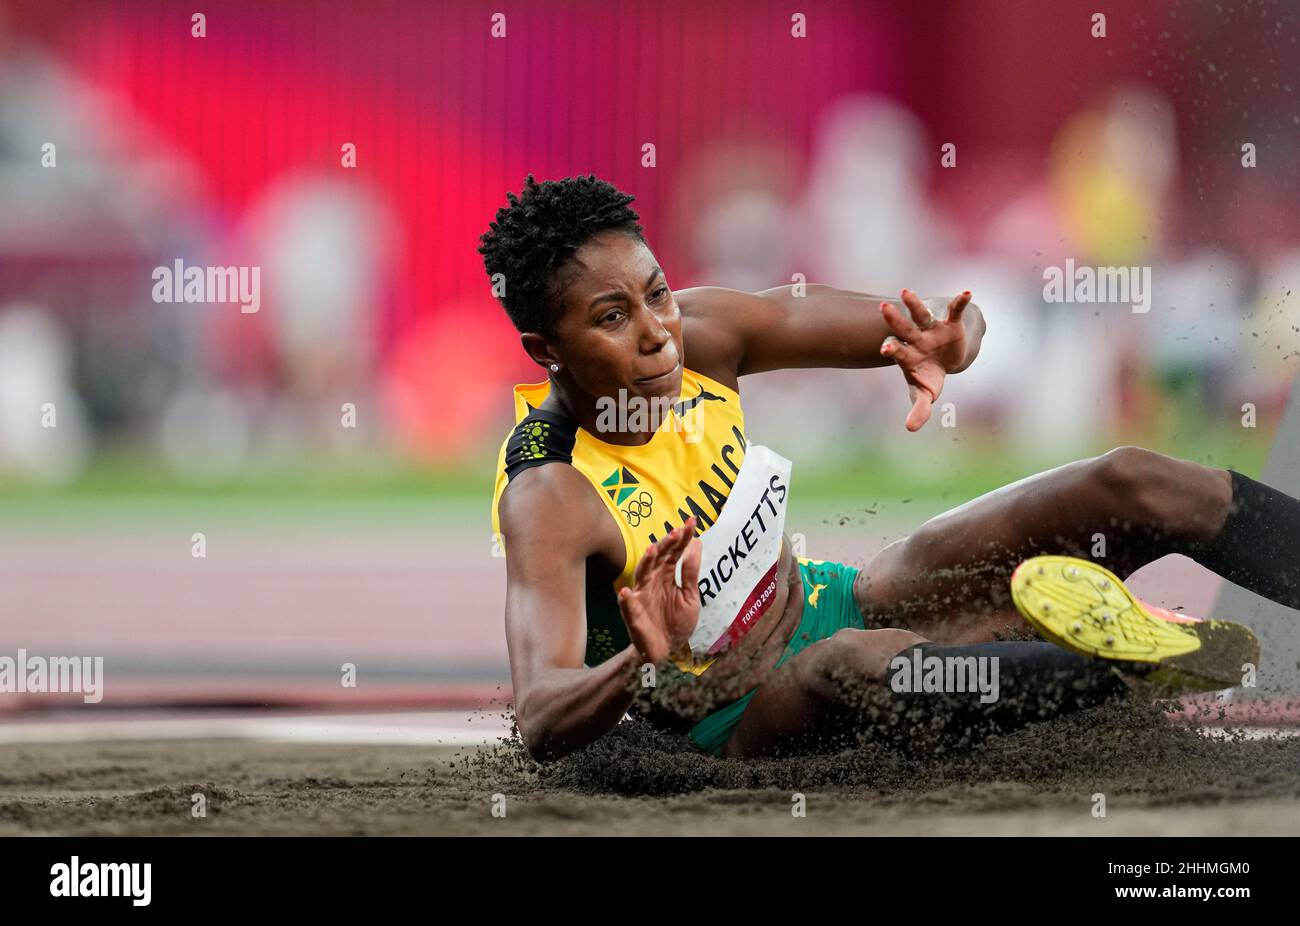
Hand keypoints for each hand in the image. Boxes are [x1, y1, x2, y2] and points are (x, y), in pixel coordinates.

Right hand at [618, 517, 702, 664]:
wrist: (666, 652)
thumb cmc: (675, 622)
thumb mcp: (690, 595)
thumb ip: (691, 571)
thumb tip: (697, 542)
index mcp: (667, 576)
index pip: (674, 552)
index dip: (683, 538)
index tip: (692, 521)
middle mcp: (653, 581)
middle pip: (658, 559)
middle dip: (667, 545)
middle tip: (677, 531)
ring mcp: (642, 596)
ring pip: (642, 575)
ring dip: (646, 563)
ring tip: (652, 550)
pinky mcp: (633, 615)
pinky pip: (628, 606)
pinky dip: (625, 600)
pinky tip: (625, 592)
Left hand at [879, 289, 972, 431]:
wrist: (946, 359)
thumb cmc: (929, 376)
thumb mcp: (925, 393)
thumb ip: (919, 408)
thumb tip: (910, 428)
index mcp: (906, 355)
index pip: (896, 350)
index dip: (891, 349)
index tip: (885, 349)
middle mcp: (915, 338)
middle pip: (902, 328)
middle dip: (894, 319)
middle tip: (883, 308)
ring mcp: (931, 329)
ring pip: (920, 313)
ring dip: (914, 303)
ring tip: (905, 291)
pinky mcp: (950, 323)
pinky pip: (955, 310)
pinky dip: (961, 301)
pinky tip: (968, 293)